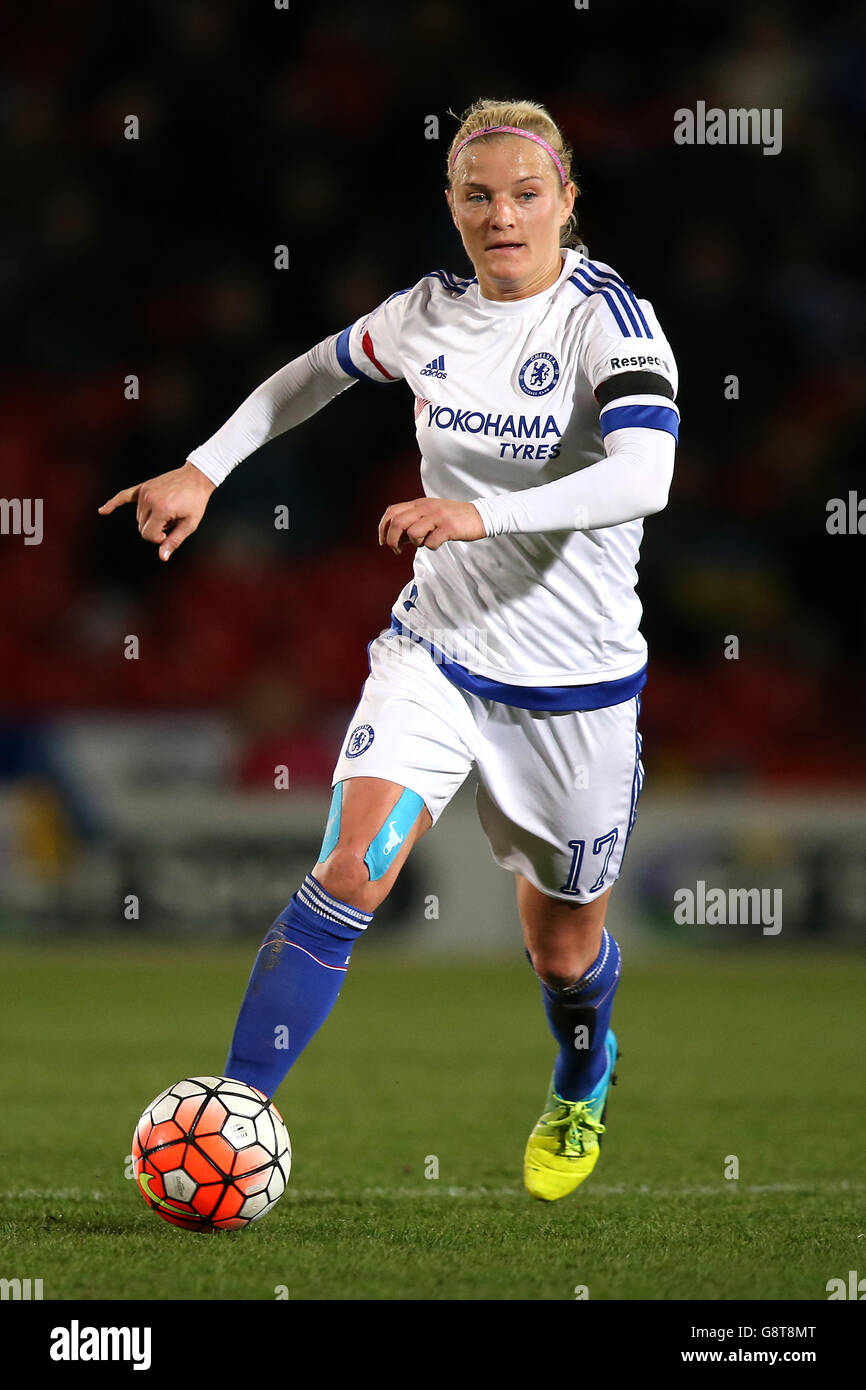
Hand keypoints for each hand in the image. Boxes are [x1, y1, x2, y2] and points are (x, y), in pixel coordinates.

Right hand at [98, 461, 215, 560]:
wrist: (197, 477)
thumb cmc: (196, 502)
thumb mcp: (189, 524)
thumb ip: (174, 541)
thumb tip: (162, 558)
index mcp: (161, 510)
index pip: (148, 535)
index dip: (159, 538)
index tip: (170, 533)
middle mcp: (149, 500)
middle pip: (142, 527)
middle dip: (156, 528)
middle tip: (172, 518)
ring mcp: (145, 492)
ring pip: (139, 518)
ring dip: (151, 519)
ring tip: (168, 509)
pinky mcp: (143, 487)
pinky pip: (123, 496)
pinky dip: (113, 504)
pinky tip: (102, 511)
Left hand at [378, 497, 485, 553]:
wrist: (480, 516)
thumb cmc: (453, 518)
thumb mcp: (431, 515)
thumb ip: (413, 523)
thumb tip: (396, 539)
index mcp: (419, 503)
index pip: (392, 512)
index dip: (383, 528)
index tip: (383, 541)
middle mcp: (426, 507)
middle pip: (398, 523)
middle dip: (392, 540)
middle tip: (396, 550)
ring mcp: (438, 516)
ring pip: (413, 533)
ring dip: (415, 543)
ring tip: (423, 543)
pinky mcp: (448, 527)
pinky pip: (430, 542)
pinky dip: (431, 546)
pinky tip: (438, 543)